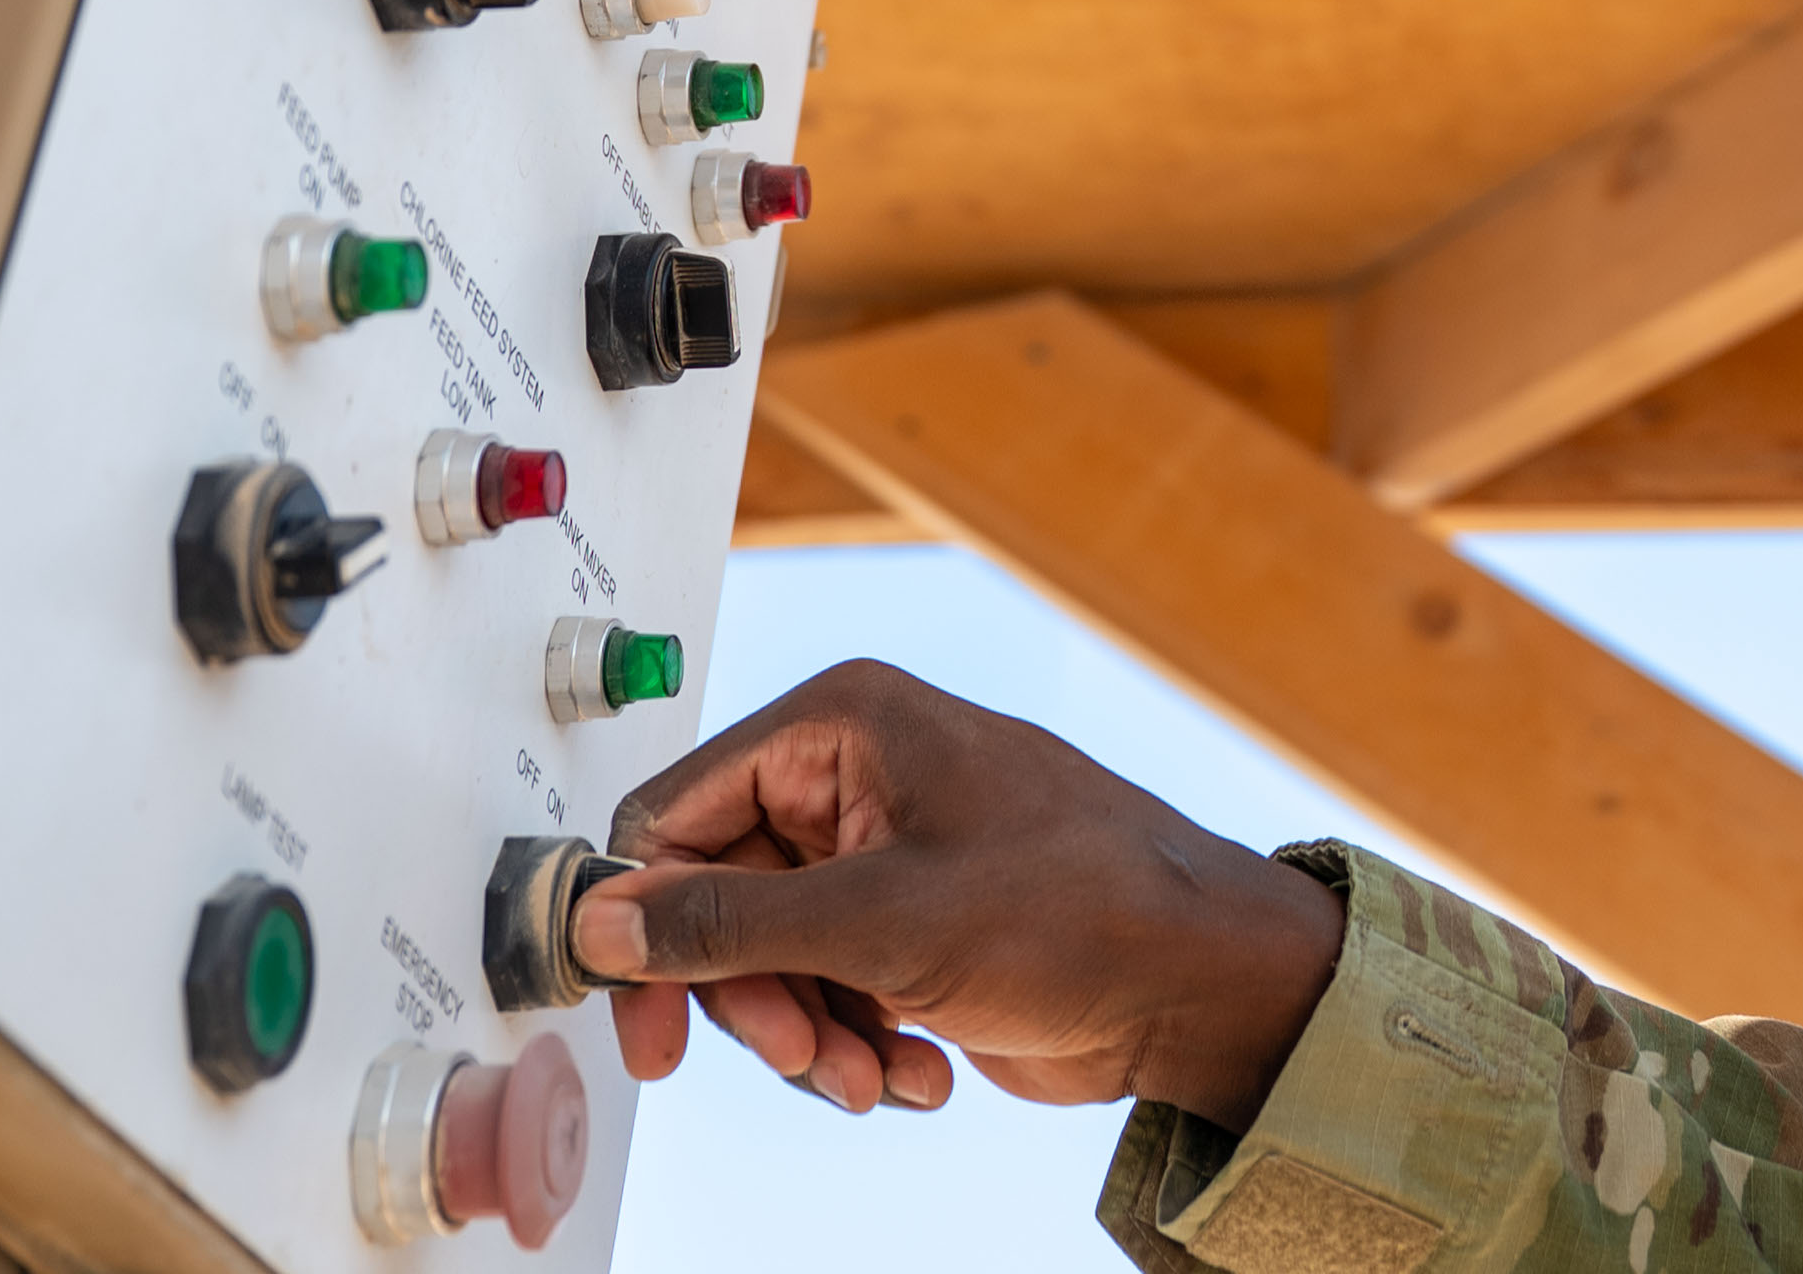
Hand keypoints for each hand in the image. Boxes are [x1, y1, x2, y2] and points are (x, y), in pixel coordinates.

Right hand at [573, 658, 1346, 1124]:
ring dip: (812, 1040)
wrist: (1200, 986)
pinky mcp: (911, 930)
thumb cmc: (1084, 907)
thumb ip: (725, 926)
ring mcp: (885, 858)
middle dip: (755, 1001)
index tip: (641, 1021)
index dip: (643, 920)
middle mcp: (855, 779)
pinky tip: (920, 1073)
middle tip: (802, 1052)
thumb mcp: (880, 922)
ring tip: (874, 1075)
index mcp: (841, 726)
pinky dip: (860, 1047)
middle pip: (717, 905)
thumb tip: (602, 920)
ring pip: (771, 966)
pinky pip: (830, 996)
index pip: (673, 815)